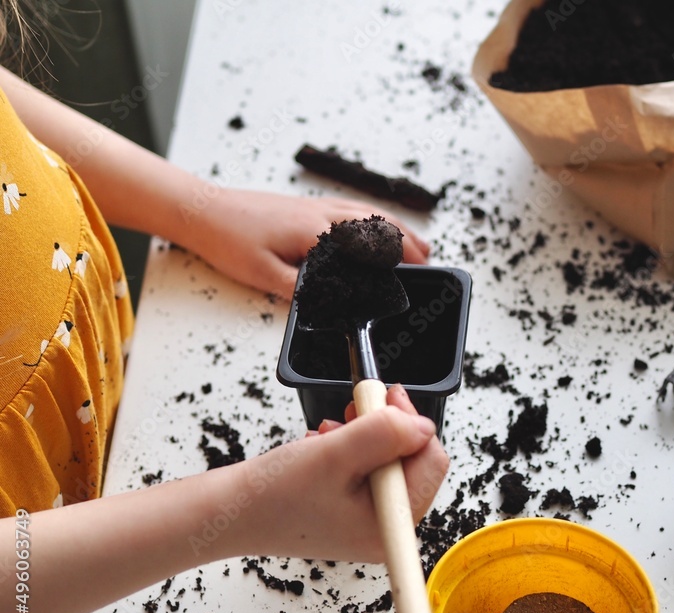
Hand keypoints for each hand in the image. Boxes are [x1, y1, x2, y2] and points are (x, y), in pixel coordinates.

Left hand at [181, 188, 431, 297]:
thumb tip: (332, 304)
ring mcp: (315, 205)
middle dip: (407, 239)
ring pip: (367, 212)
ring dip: (394, 226)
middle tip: (429, 257)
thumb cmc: (229, 239)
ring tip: (414, 242)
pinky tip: (374, 227)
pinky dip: (373, 218)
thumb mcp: (265, 275)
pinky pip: (352, 209)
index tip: (419, 269)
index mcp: (317, 231)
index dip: (398, 256)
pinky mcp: (306, 205)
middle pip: (377, 223)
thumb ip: (302, 291)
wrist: (202, 210)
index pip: (370, 243)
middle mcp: (322, 213)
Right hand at [239, 385, 447, 561]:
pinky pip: (366, 472)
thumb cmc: (273, 495)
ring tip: (332, 434)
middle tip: (356, 411)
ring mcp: (368, 523)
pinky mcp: (351, 514)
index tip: (386, 398)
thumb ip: (384, 434)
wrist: (229, 514)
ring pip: (387, 462)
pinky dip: (348, 451)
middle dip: (386, 430)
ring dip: (364, 437)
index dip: (413, 422)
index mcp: (392, 526)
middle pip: (412, 461)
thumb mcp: (335, 453)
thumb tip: (422, 425)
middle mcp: (386, 530)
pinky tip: (324, 449)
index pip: (432, 462)